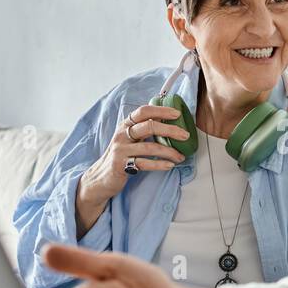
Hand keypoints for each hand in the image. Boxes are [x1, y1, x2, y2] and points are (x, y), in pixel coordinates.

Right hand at [75, 104, 189, 234]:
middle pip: (149, 126)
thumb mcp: (130, 139)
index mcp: (126, 125)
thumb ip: (144, 131)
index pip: (143, 111)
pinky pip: (144, 163)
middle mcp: (122, 134)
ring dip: (169, 151)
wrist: (101, 177)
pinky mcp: (121, 165)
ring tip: (180, 156)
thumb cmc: (121, 156)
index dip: (161, 110)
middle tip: (185, 135)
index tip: (177, 114)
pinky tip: (170, 165)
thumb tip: (171, 125)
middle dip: (170, 130)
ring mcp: (121, 149)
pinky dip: (159, 164)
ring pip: (149, 147)